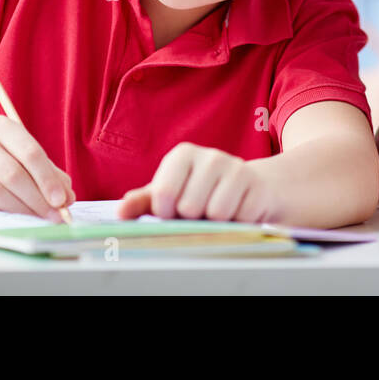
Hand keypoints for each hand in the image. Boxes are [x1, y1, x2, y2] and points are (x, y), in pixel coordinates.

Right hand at [0, 115, 74, 220]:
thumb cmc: (5, 160)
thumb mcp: (28, 159)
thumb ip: (51, 175)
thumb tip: (68, 199)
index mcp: (2, 127)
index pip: (30, 153)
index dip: (48, 179)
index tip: (62, 200)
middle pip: (14, 174)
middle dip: (38, 199)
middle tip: (55, 216)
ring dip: (23, 210)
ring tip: (40, 218)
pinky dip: (5, 213)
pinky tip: (18, 217)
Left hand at [117, 142, 279, 222]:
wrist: (250, 189)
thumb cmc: (201, 194)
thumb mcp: (171, 196)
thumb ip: (144, 203)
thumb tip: (121, 213)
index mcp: (182, 156)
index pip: (163, 193)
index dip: (166, 213)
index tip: (173, 212)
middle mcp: (210, 156)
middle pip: (189, 207)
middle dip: (193, 219)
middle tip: (200, 212)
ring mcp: (237, 168)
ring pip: (217, 214)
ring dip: (216, 223)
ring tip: (219, 213)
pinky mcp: (258, 185)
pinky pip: (241, 218)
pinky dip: (238, 224)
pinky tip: (238, 213)